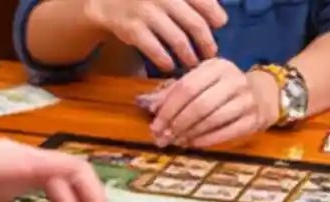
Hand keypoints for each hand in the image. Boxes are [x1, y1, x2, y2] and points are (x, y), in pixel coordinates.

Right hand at [82, 0, 226, 72]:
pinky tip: (170, 65)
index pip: (204, 1)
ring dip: (189, 56)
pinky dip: (166, 61)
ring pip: (178, 40)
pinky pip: (156, 51)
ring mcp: (147, 13)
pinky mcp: (133, 29)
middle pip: (195, 24)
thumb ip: (194, 1)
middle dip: (206, 43)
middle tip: (210, 53)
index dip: (215, 15)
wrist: (107, 1)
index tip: (219, 25)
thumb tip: (222, 20)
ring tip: (193, 63)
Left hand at [150, 59, 277, 148]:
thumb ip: (175, 91)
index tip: (155, 125)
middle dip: (177, 124)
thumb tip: (149, 106)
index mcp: (216, 66)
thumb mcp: (201, 81)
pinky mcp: (254, 119)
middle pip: (198, 104)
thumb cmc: (224, 88)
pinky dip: (207, 140)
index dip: (167, 108)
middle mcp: (233, 80)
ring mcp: (246, 100)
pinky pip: (226, 132)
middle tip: (163, 138)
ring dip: (190, 133)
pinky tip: (193, 143)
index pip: (186, 87)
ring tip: (176, 142)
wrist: (264, 94)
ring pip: (212, 119)